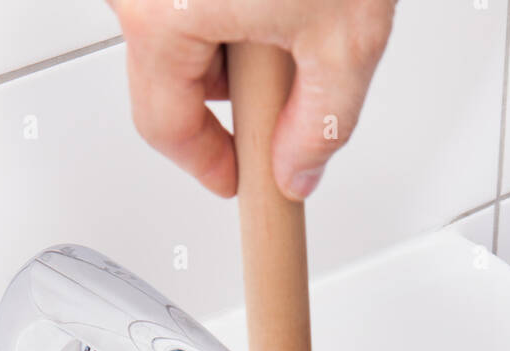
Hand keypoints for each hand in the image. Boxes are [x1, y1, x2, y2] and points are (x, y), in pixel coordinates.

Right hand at [108, 0, 395, 198]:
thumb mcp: (346, 37)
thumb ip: (321, 125)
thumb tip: (298, 168)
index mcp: (163, 14)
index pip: (164, 124)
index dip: (206, 162)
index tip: (234, 175)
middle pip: (167, 67)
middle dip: (226, 90)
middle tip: (283, 82)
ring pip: (173, 18)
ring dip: (228, 32)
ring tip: (289, 9)